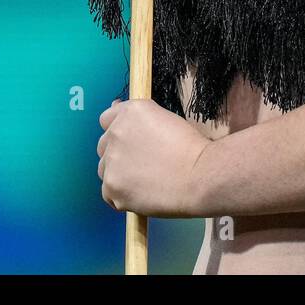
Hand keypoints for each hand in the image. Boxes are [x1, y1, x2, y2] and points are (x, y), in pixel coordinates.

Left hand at [97, 98, 211, 217]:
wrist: (200, 176)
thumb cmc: (191, 148)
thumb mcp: (167, 119)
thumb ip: (140, 119)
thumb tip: (116, 109)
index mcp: (130, 112)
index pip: (107, 119)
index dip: (120, 130)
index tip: (131, 140)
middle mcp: (115, 133)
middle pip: (104, 145)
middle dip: (119, 153)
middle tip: (145, 163)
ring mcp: (110, 161)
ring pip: (105, 169)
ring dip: (119, 174)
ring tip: (146, 180)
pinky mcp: (111, 187)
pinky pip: (108, 192)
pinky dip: (122, 195)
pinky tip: (142, 193)